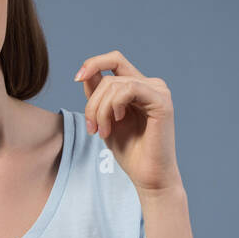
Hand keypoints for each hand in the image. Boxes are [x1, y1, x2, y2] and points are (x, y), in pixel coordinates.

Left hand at [75, 49, 180, 193]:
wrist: (148, 176)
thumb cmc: (130, 152)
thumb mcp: (105, 120)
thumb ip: (97, 97)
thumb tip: (85, 73)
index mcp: (139, 87)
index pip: (114, 60)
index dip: (93, 63)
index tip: (76, 78)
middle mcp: (151, 85)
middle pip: (108, 77)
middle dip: (92, 103)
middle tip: (91, 129)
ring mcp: (158, 91)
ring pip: (115, 84)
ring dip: (100, 110)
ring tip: (102, 132)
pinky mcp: (162, 101)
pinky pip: (129, 89)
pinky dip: (114, 105)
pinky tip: (117, 121)